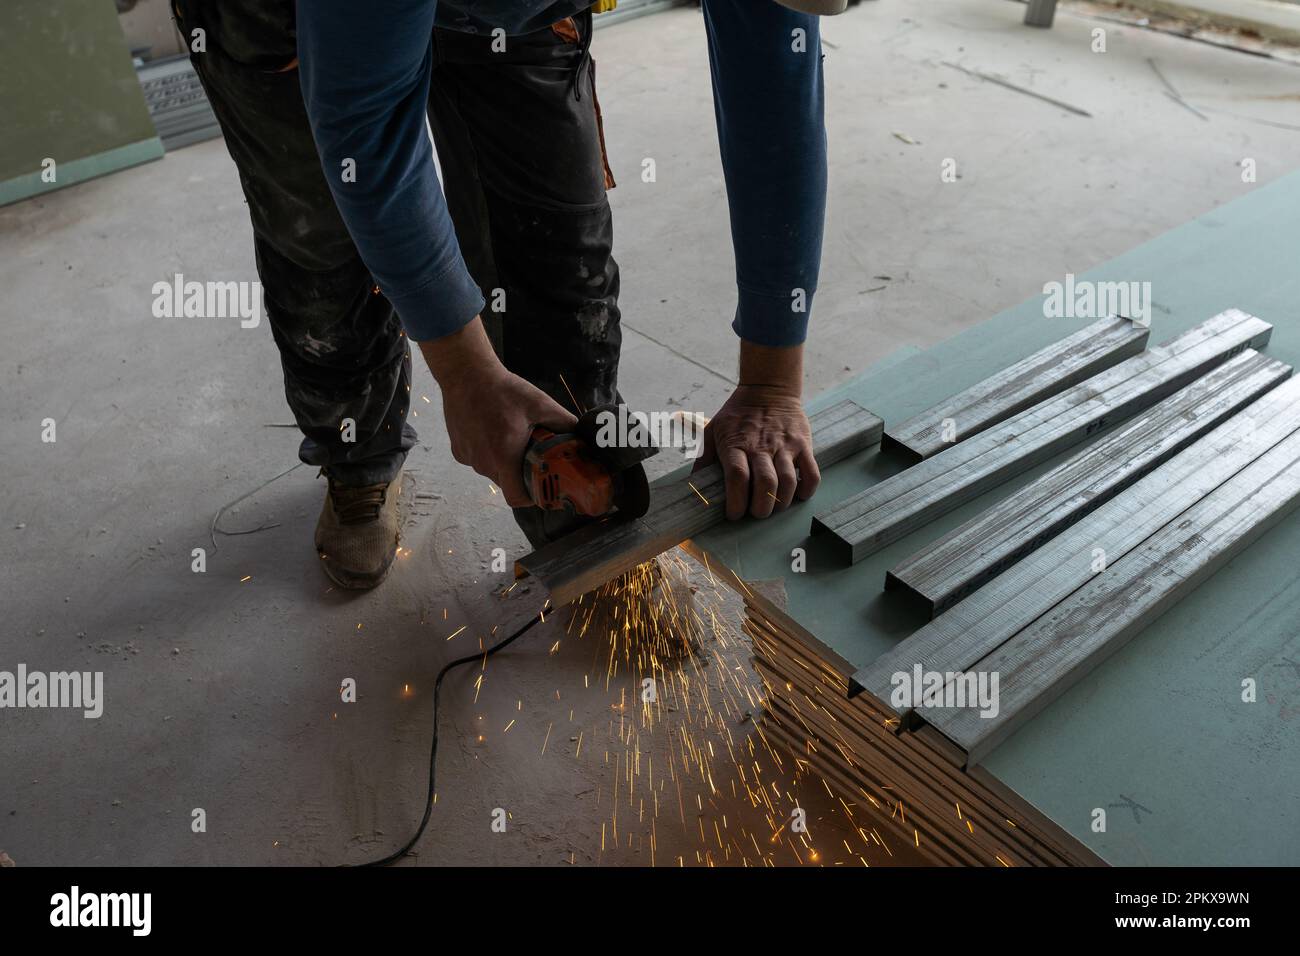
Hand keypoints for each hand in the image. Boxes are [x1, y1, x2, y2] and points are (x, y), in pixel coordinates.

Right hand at [419, 318, 576, 506]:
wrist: (466, 374)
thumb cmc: (503, 390)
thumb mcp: (540, 403)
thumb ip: (563, 422)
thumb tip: (581, 435)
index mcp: (504, 455)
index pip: (517, 498)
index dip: (531, 497)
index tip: (541, 486)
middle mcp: (483, 462)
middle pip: (507, 484)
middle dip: (521, 474)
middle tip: (530, 455)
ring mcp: (468, 458)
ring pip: (492, 472)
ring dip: (504, 463)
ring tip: (511, 438)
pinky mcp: (458, 451)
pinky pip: (478, 461)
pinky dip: (488, 453)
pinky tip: (492, 432)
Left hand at [696, 342, 819, 519]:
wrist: (768, 389)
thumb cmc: (737, 415)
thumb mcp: (712, 431)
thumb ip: (702, 458)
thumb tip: (692, 487)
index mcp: (736, 444)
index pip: (737, 477)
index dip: (736, 501)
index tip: (734, 514)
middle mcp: (761, 446)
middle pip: (765, 483)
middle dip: (761, 508)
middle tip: (756, 513)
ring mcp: (785, 446)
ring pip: (788, 482)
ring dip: (781, 502)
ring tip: (773, 507)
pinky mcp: (803, 445)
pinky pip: (811, 473)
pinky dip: (806, 490)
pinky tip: (798, 495)